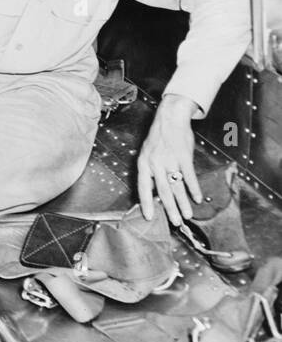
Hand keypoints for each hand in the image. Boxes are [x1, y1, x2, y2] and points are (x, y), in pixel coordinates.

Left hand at [137, 94, 203, 224]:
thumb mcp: (147, 153)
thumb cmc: (159, 138)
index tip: (149, 217)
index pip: (143, 187)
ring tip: (187, 215)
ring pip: (176, 186)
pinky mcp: (183, 157)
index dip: (146, 203)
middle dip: (169, 208)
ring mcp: (170, 160)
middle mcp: (155, 163)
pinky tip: (197, 198)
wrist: (169, 119)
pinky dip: (194, 188)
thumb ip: (151, 171)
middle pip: (162, 190)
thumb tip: (155, 190)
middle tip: (175, 222)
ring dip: (183, 202)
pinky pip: (189, 176)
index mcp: (144, 163)